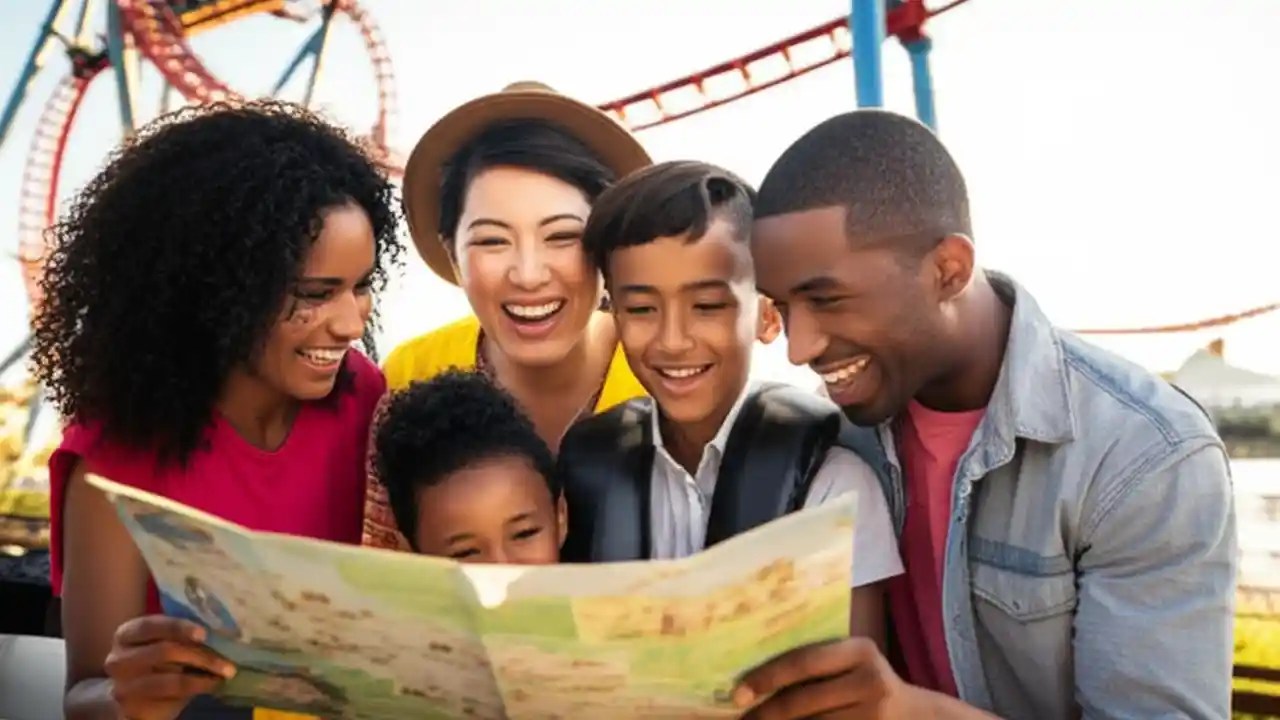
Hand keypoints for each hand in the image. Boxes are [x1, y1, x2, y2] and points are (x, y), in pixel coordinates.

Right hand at [104, 615, 235, 719]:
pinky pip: (170, 698)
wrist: (134, 698)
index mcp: (125, 635)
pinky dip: (196, 689)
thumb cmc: (156, 663)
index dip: (177, 627)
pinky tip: (211, 685)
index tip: (203, 633)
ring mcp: (122, 687)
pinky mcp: (132, 708)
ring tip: (225, 674)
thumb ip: (182, 635)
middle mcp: (118, 660)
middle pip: (163, 651)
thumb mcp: (165, 643)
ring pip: (169, 679)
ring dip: (203, 676)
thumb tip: (220, 630)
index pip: (149, 625)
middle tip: (228, 662)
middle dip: (201, 655)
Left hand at [733, 638, 913, 718]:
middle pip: (804, 700)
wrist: (916, 716)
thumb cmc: (868, 681)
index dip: (767, 677)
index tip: (738, 692)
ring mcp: (873, 716)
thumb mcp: (853, 661)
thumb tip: (753, 677)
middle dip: (767, 713)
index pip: (804, 662)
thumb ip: (817, 660)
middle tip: (742, 719)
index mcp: (860, 651)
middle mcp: (870, 681)